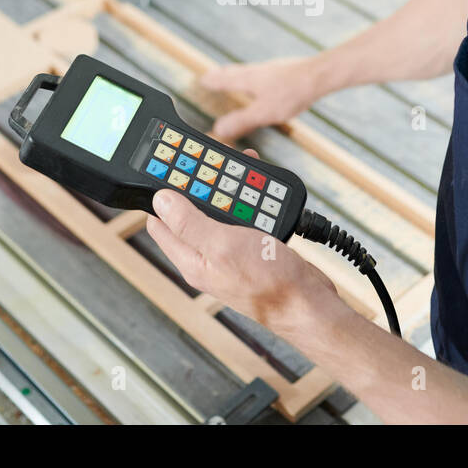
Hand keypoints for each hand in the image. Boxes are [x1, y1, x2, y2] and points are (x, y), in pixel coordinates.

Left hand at [146, 148, 339, 334]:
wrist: (307, 303)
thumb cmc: (268, 283)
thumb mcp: (222, 245)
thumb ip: (189, 223)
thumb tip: (160, 201)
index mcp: (191, 259)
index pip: (161, 221)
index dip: (162, 194)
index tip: (171, 170)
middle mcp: (206, 256)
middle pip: (191, 211)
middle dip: (201, 186)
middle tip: (214, 164)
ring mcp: (230, 253)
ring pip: (222, 211)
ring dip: (230, 191)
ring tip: (244, 173)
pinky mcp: (252, 249)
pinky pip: (245, 218)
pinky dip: (251, 202)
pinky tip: (261, 193)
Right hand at [200, 56, 326, 140]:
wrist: (319, 76)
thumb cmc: (292, 93)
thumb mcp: (262, 113)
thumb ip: (241, 121)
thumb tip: (218, 129)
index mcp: (247, 79)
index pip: (224, 79)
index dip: (213, 81)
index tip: (202, 80)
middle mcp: (257, 71)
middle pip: (234, 71)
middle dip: (222, 75)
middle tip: (212, 75)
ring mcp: (272, 69)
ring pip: (249, 71)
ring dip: (238, 75)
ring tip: (235, 78)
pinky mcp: (286, 71)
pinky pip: (264, 74)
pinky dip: (256, 78)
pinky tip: (266, 83)